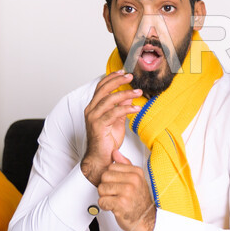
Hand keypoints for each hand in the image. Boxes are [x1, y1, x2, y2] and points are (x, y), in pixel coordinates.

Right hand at [81, 71, 140, 185]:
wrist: (100, 158)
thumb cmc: (107, 141)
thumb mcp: (117, 121)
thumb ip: (121, 107)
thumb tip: (129, 96)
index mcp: (94, 107)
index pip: (101, 87)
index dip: (111, 78)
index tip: (123, 72)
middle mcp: (91, 110)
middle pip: (104, 89)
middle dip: (118, 81)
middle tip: (131, 77)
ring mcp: (93, 117)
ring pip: (109, 100)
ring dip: (125, 94)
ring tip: (138, 92)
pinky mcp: (98, 125)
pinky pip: (113, 113)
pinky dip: (126, 109)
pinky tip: (136, 108)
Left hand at [97, 150, 155, 230]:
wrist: (146, 219)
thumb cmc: (139, 201)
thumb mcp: (136, 179)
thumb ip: (125, 165)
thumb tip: (114, 152)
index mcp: (136, 172)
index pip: (111, 167)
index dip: (111, 177)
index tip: (118, 184)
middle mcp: (133, 180)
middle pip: (104, 177)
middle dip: (106, 187)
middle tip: (116, 194)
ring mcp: (128, 192)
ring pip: (101, 189)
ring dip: (105, 197)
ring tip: (115, 200)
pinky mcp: (121, 203)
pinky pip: (102, 201)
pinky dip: (105, 206)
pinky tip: (114, 207)